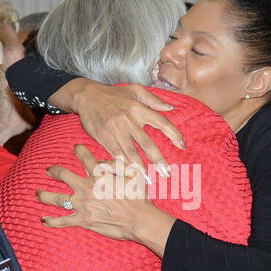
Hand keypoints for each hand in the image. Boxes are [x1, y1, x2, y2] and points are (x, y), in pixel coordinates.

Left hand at [38, 144, 176, 253]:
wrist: (138, 219)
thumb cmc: (139, 197)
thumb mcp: (133, 174)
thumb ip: (119, 164)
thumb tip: (109, 160)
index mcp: (99, 174)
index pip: (84, 156)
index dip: (79, 150)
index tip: (75, 148)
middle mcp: (87, 186)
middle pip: (63, 175)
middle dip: (54, 171)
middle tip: (48, 170)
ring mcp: (83, 204)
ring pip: (57, 198)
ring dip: (45, 195)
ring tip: (38, 194)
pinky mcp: (83, 219)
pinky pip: (63, 220)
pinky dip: (52, 221)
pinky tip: (44, 220)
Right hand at [56, 78, 185, 174]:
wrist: (87, 96)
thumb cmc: (113, 94)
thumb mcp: (135, 90)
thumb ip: (154, 99)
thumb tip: (171, 108)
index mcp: (139, 109)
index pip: (161, 122)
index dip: (173, 134)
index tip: (182, 146)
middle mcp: (128, 120)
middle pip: (146, 143)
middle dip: (157, 160)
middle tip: (166, 173)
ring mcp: (115, 130)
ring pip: (130, 152)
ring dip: (140, 167)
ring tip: (148, 180)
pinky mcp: (104, 137)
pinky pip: (115, 154)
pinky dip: (122, 166)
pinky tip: (128, 175)